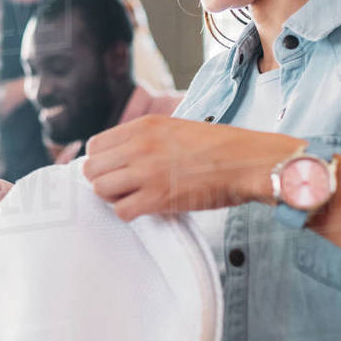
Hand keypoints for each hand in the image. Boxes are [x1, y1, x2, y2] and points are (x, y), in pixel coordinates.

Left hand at [83, 115, 302, 220]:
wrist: (248, 161)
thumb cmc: (219, 147)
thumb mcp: (175, 128)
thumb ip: (145, 138)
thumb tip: (122, 155)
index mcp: (143, 126)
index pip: (95, 146)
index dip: (103, 162)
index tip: (116, 171)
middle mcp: (139, 146)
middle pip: (92, 169)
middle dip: (104, 181)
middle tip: (124, 188)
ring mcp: (146, 172)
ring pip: (101, 190)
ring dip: (115, 198)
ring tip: (136, 198)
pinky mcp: (157, 197)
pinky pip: (121, 211)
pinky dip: (130, 214)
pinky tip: (146, 209)